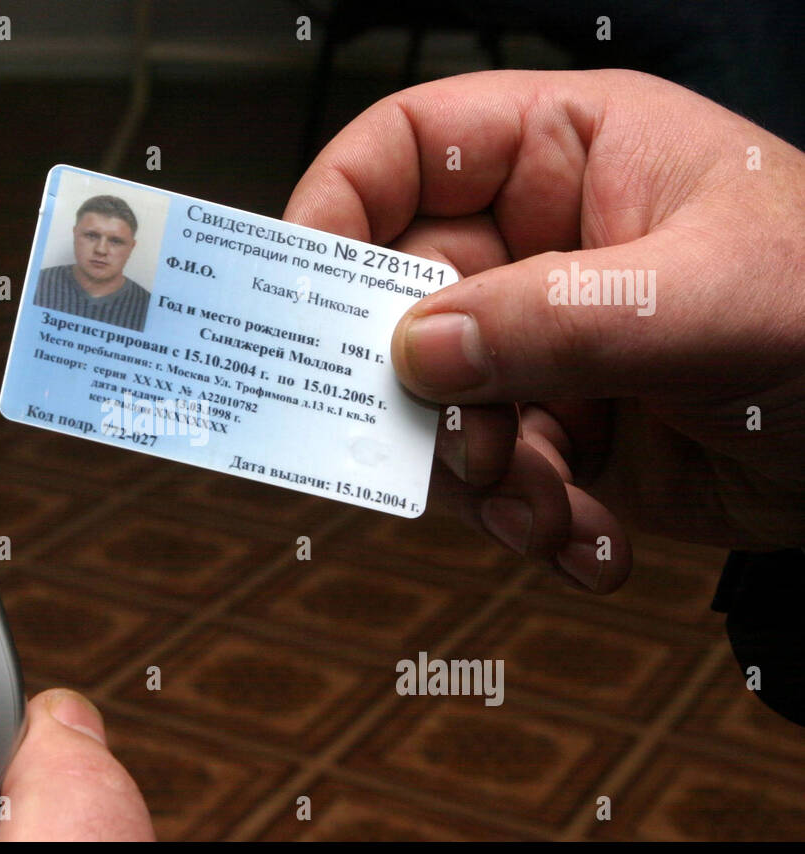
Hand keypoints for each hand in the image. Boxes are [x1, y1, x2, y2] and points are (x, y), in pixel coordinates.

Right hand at [285, 69, 804, 591]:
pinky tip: (590, 540)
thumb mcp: (714, 299)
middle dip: (420, 388)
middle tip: (457, 440)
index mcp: (570, 154)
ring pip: (436, 405)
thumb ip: (558, 317)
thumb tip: (417, 351)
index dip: (335, 208)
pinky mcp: (564, 429)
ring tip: (548, 503)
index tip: (302, 295)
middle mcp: (542, 244)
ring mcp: (547, 343)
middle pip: (400, 300)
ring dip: (479, 473)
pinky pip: (492, 474)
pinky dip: (527, 519)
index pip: (405, 150)